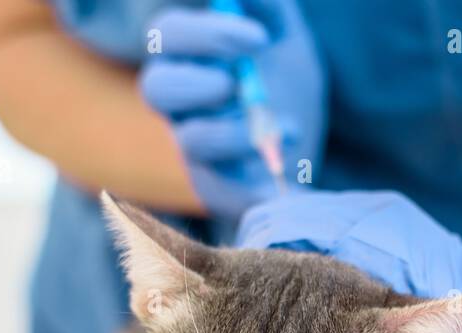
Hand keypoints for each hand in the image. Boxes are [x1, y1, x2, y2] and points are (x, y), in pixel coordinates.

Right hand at [140, 0, 325, 219]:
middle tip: (238, 83)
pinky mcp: (216, 185)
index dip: (206, 34)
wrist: (305, 144)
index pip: (168, 36)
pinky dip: (258, 162)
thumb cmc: (284, 80)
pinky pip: (223, 180)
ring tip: (279, 123)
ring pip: (190, 140)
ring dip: (234, 132)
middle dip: (197, 83)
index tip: (259, 39)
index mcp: (188, 58)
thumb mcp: (286, 36)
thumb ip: (268, 8)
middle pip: (156, 88)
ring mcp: (195, 147)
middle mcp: (181, 103)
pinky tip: (288, 143)